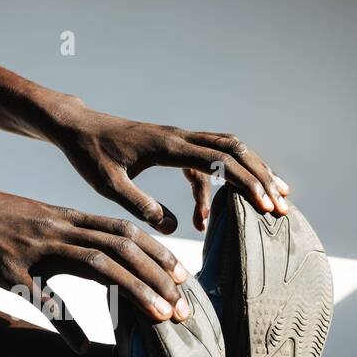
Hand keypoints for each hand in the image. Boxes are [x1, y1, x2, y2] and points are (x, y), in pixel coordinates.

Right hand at [0, 174, 193, 352]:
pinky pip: (41, 297)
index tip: (182, 278)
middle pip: (120, 246)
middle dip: (158, 276)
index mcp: (63, 218)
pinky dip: (64, 321)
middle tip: (184, 307)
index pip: (122, 230)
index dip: (156, 253)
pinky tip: (81, 346)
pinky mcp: (7, 268)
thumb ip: (63, 238)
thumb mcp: (31, 221)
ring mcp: (33, 247)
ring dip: (133, 291)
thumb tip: (90, 261)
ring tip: (160, 317)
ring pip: (95, 264)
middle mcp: (56, 228)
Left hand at [48, 101, 290, 233]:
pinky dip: (216, 182)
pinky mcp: (170, 146)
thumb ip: (140, 205)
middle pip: (233, 151)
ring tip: (270, 200)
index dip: (247, 182)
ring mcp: (176, 139)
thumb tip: (172, 228)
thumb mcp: (108, 185)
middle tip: (281, 205)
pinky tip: (207, 214)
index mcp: (167, 147)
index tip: (265, 205)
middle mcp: (177, 138)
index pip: (219, 161)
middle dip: (260, 177)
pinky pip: (204, 160)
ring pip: (224, 150)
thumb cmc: (88, 154)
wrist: (75, 127)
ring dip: (248, 173)